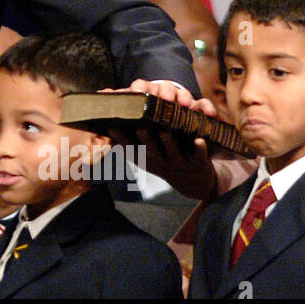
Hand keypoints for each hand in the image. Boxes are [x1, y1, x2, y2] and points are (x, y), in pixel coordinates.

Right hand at [102, 78, 219, 200]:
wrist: (191, 181)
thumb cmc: (163, 160)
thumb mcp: (143, 155)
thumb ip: (127, 141)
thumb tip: (105, 122)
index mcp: (146, 157)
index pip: (130, 147)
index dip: (120, 138)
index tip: (111, 126)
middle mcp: (160, 160)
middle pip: (151, 149)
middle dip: (145, 138)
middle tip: (139, 125)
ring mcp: (178, 162)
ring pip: (172, 151)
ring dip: (169, 142)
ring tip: (165, 130)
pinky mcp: (197, 162)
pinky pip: (198, 155)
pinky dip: (199, 148)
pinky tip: (199, 139)